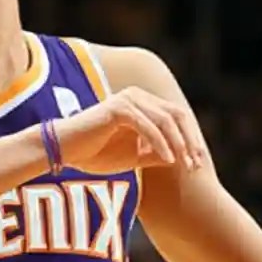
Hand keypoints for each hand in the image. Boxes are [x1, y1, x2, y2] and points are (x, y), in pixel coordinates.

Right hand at [53, 86, 207, 173]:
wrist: (64, 151)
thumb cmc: (94, 153)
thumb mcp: (133, 157)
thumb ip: (154, 154)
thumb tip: (179, 158)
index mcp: (142, 103)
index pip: (176, 117)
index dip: (190, 140)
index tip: (196, 163)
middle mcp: (137, 96)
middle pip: (176, 115)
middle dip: (189, 141)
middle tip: (195, 164)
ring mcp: (128, 100)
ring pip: (164, 120)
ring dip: (178, 144)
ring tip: (184, 164)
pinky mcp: (118, 109)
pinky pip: (147, 126)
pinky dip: (159, 143)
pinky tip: (167, 159)